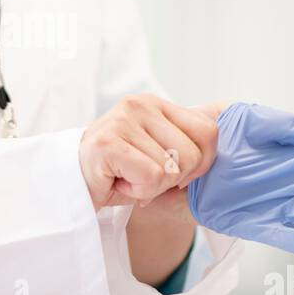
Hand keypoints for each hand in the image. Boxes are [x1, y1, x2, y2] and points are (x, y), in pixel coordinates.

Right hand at [79, 94, 218, 209]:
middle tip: (143, 176)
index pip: (209, 131)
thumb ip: (186, 144)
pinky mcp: (109, 141)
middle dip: (172, 180)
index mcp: (156, 103)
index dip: (201, 163)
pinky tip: (118, 181)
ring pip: (171, 171)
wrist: (71, 184)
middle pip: (193, 156)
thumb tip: (222, 134)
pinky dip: (138, 191)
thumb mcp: (159, 152)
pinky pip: (151, 177)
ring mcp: (122, 120)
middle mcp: (140, 104)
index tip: (175, 173)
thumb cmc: (118, 172)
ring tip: (126, 177)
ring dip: (150, 187)